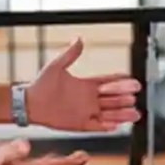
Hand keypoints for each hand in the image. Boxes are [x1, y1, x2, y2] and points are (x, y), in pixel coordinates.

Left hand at [26, 37, 142, 132]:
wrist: (29, 103)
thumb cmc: (41, 84)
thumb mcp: (57, 66)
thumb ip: (70, 54)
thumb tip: (79, 38)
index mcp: (86, 85)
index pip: (108, 83)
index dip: (121, 82)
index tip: (133, 81)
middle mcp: (88, 99)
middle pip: (112, 99)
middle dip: (124, 98)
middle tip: (135, 96)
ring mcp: (85, 112)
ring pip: (108, 114)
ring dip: (121, 114)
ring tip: (135, 114)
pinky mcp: (79, 125)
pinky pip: (96, 127)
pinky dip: (106, 127)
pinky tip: (117, 125)